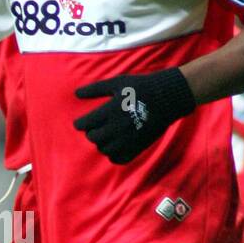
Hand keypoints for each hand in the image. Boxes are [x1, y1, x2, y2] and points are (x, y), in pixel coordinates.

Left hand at [73, 67, 195, 163]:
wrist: (167, 98)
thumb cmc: (141, 87)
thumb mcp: (117, 83)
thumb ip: (95, 90)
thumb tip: (76, 93)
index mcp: (110, 111)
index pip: (85, 124)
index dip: (79, 124)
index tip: (80, 122)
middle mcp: (117, 127)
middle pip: (93, 138)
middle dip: (91, 132)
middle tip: (95, 127)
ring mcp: (128, 139)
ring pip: (104, 150)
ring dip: (102, 143)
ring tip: (106, 135)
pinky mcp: (138, 147)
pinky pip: (119, 159)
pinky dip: (113, 155)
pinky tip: (115, 146)